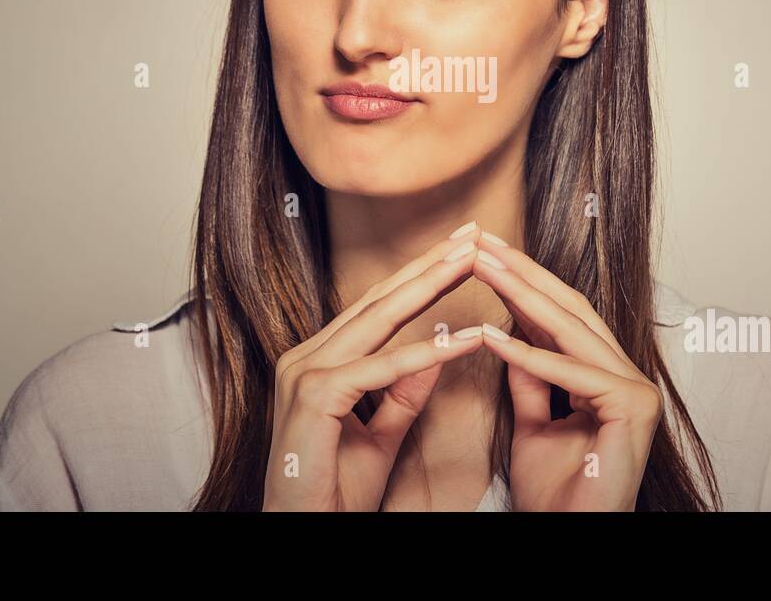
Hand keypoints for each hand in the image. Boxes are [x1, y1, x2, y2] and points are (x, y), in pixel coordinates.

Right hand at [261, 225, 484, 510]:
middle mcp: (305, 357)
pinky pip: (381, 370)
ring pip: (379, 322)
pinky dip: (425, 355)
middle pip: (379, 302)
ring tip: (470, 261)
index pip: (377, 308)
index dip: (420, 276)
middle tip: (470, 234)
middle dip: (428, 265)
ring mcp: (304, 373)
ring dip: (429, 288)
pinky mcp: (315, 397)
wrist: (299, 535)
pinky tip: (464, 339)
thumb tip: (435, 352)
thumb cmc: (332, 494)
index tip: (459, 251)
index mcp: (318, 361)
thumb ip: (403, 393)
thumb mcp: (380, 435)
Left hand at [470, 232, 663, 510]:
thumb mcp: (533, 422)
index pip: (562, 315)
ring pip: (571, 331)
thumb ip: (530, 378)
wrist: (571, 538)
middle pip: (568, 311)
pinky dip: (531, 355)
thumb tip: (510, 333)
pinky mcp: (633, 408)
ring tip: (481, 267)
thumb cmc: (556, 494)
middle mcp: (629, 375)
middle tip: (479, 241)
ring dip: (520, 296)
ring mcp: (637, 389)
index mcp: (609, 375)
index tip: (482, 254)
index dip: (522, 282)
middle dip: (520, 273)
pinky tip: (493, 336)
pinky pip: (573, 374)